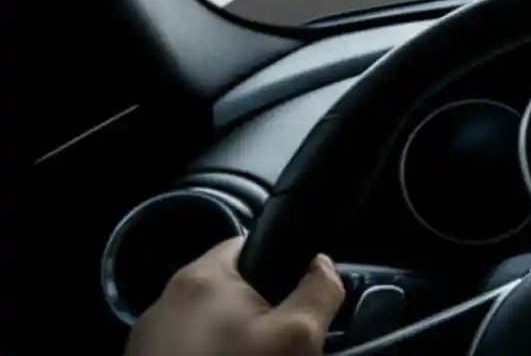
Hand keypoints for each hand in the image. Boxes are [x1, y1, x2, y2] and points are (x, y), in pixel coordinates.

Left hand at [125, 236, 344, 355]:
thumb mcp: (296, 338)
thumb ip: (318, 293)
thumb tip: (322, 264)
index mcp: (203, 275)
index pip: (249, 244)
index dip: (282, 266)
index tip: (298, 302)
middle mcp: (167, 298)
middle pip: (230, 291)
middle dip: (259, 313)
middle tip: (280, 346)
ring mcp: (148, 338)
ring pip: (208, 326)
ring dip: (232, 341)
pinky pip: (189, 351)